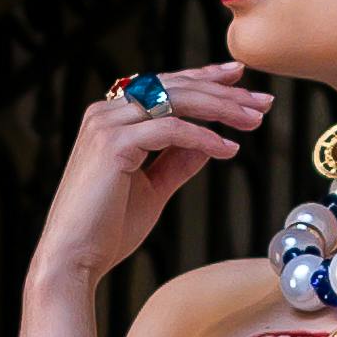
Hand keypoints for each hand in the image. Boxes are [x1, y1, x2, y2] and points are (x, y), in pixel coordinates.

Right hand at [29, 60, 267, 288]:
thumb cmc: (107, 229)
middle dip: (223, 92)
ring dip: (220, 108)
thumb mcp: (153, 188)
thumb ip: (178, 161)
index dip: (204, 78)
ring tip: (254, 121)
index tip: (240, 78)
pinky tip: (229, 148)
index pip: (165, 87)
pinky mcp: (113, 144)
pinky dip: (203, 137)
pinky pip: (170, 130)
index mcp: (111, 118)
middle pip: (174, 87)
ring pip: (175, 100)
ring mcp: (106, 125)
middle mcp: (106, 112)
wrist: (74, 259)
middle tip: (262, 101)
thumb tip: (210, 141)